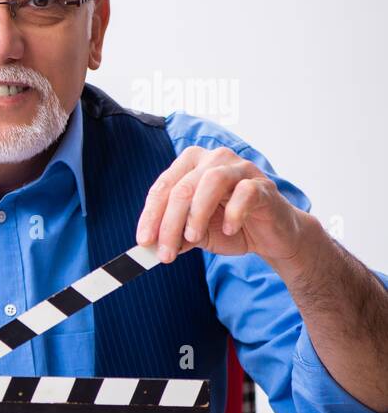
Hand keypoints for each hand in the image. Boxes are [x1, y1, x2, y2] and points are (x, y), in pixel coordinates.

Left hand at [135, 145, 310, 268]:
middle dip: (170, 223)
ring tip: (193, 238)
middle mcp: (213, 159)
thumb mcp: (194, 234)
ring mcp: (240, 168)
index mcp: (190, 165)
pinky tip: (229, 230)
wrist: (269, 237)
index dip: (151, 215)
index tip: (144, 242)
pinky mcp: (263, 184)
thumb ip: (174, 235)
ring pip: (210, 182)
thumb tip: (152, 245)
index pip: (163, 187)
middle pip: (183, 187)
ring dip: (197, 214)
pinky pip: (245, 192)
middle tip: (165, 252)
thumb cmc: (228, 228)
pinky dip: (234, 212)